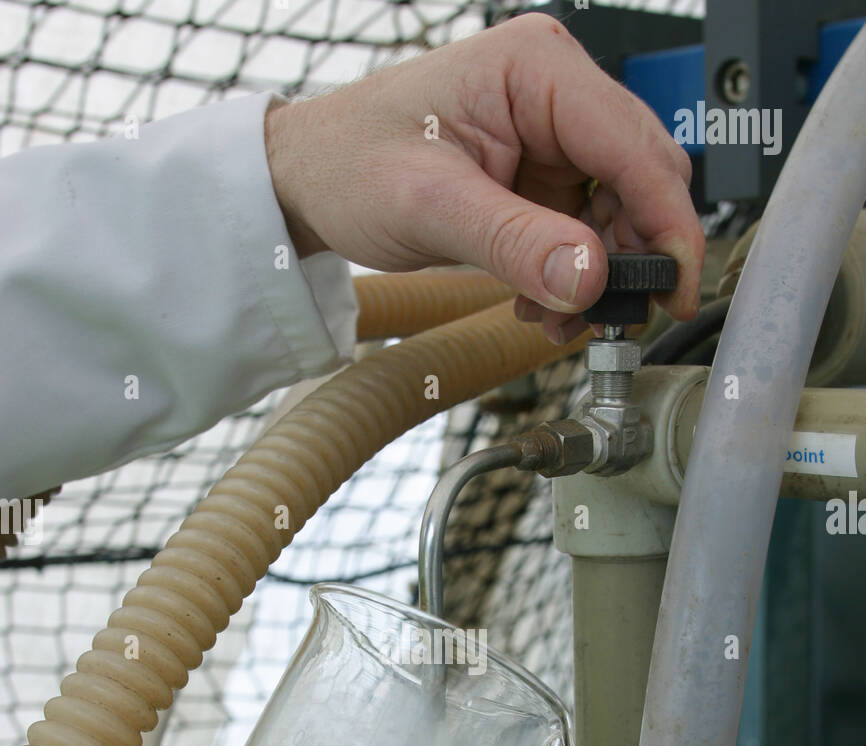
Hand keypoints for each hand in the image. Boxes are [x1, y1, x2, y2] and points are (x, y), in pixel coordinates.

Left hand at [264, 12, 703, 343]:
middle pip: (641, 179)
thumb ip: (517, 242)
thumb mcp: (432, 207)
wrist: (309, 180)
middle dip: (633, 255)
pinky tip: (540, 303)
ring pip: (619, 213)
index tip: (674, 291)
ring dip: (599, 275)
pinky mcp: (541, 175)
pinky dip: (573, 274)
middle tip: (613, 318)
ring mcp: (552, 135)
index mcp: (539, 69)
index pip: (636, 148)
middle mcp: (556, 92)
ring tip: (556, 319)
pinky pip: (584, 230)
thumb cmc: (349, 163)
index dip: (668, 225)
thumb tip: (592, 278)